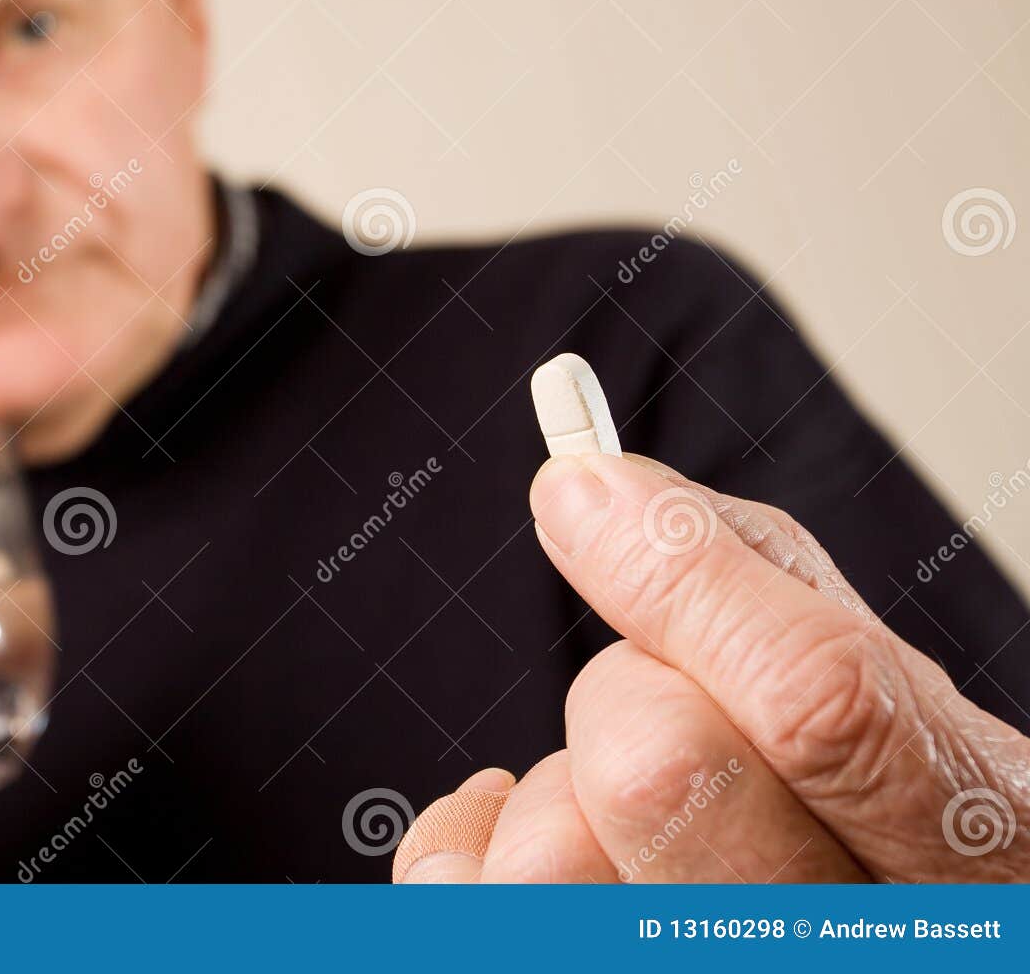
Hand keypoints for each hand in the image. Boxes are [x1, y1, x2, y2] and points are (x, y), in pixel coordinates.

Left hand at [397, 454, 1029, 882]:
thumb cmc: (880, 810)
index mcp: (962, 848)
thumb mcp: (888, 693)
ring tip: (631, 814)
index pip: (819, 702)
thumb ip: (764, 585)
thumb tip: (600, 491)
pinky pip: (457, 895)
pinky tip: (552, 833)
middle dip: (631, 696)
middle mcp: (847, 943)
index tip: (585, 491)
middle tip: (666, 710)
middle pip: (655, 770)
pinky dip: (472, 836)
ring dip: (561, 792)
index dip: (684, 577)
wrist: (869, 937)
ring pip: (543, 857)